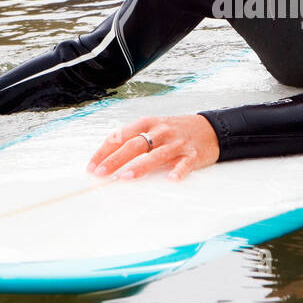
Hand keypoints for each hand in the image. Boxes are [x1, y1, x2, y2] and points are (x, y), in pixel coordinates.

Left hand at [86, 114, 219, 180]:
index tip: (92, 166)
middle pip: (135, 145)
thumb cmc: (175, 131)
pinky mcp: (193, 154)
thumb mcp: (153, 128)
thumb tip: (105, 156)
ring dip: (140, 166)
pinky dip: (177, 171)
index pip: (120, 136)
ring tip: (126, 177)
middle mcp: (161, 131)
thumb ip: (132, 139)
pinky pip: (184, 163)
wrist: (210, 129)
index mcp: (147, 123)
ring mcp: (177, 143)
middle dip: (116, 159)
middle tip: (101, 173)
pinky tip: (171, 179)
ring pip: (156, 154)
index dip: (104, 151)